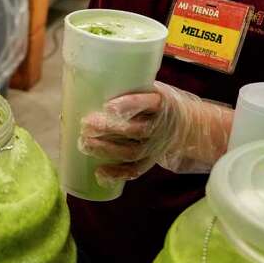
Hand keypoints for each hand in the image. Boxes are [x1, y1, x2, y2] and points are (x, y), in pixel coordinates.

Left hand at [78, 82, 231, 182]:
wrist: (185, 124)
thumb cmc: (153, 102)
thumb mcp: (148, 88)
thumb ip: (124, 89)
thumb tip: (78, 93)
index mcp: (160, 101)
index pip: (147, 103)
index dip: (128, 105)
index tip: (107, 106)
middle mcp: (160, 125)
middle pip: (136, 130)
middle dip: (109, 128)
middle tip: (86, 124)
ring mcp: (156, 145)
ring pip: (133, 151)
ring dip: (106, 150)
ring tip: (84, 144)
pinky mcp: (151, 160)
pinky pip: (136, 170)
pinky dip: (117, 174)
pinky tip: (99, 173)